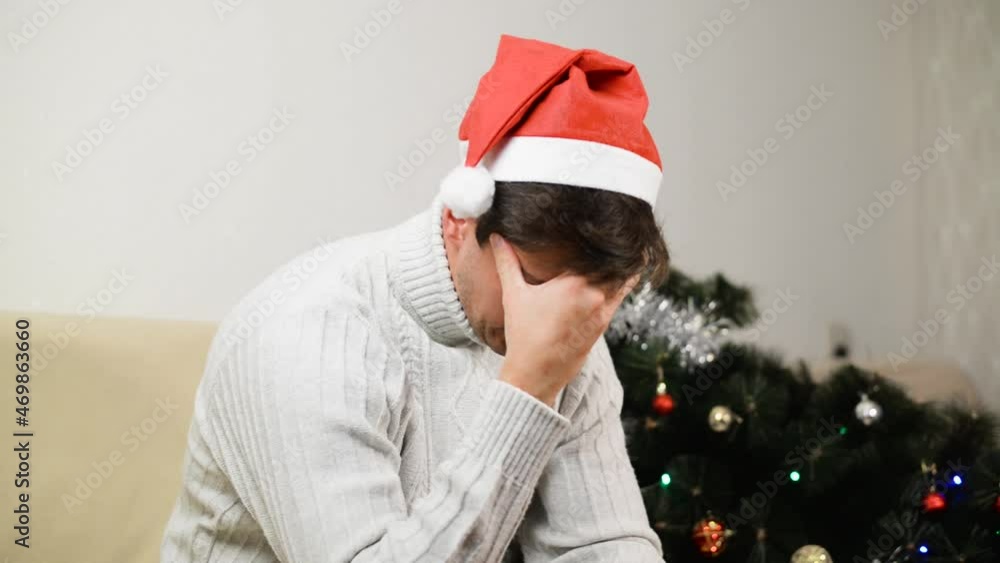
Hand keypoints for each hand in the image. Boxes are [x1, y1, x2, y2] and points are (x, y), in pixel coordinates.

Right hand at [490, 233, 639, 407]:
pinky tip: (620, 273)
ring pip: (622, 278)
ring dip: (621, 265)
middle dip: (613, 247)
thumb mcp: (514, 295)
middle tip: (614, 229)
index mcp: (574, 283)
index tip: (600, 219)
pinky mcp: (605, 324)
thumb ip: (507, 262)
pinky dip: (621, 283)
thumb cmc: (523, 335)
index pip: (594, 250)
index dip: (598, 234)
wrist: (535, 375)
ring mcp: (603, 310)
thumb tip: (496, 236)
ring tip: (622, 248)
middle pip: (614, 261)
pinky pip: (620, 296)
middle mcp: (595, 295)